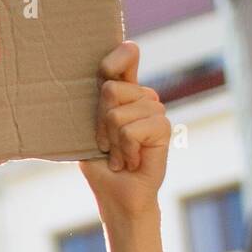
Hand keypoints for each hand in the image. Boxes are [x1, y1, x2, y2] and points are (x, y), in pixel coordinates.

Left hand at [78, 41, 170, 217]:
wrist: (118, 196)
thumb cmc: (101, 166)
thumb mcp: (88, 130)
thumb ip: (93, 103)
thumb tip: (101, 82)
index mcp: (125, 91)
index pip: (125, 55)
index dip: (114, 59)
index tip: (105, 74)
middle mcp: (142, 96)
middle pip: (110, 90)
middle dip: (101, 125)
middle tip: (108, 145)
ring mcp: (156, 109)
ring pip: (118, 114)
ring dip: (112, 143)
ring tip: (120, 156)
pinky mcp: (164, 127)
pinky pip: (131, 130)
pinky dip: (125, 151)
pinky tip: (132, 161)